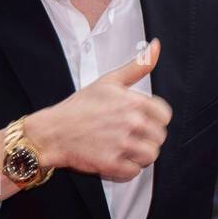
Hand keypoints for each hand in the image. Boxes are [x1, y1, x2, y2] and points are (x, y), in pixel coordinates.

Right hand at [24, 38, 172, 181]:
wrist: (52, 132)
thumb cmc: (80, 107)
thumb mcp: (109, 81)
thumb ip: (137, 66)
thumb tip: (157, 46)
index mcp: (134, 102)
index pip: (165, 116)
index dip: (154, 120)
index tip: (141, 121)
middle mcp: (131, 123)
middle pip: (159, 138)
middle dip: (146, 138)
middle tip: (128, 136)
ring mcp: (122, 144)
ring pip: (150, 156)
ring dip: (139, 155)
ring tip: (124, 148)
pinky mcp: (111, 164)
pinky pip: (134, 172)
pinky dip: (126, 169)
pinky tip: (115, 159)